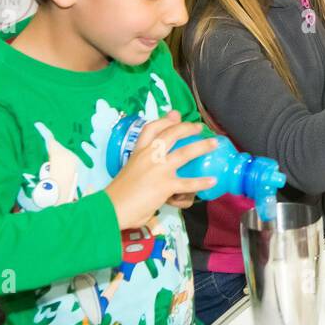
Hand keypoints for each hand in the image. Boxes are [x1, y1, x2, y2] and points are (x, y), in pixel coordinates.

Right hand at [104, 111, 217, 229]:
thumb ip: (142, 170)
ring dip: (201, 147)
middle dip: (187, 127)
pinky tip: (212, 181)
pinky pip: (188, 183)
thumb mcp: (129, 175)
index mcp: (137, 153)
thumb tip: (156, 178)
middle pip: (170, 134)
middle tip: (198, 127)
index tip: (175, 116)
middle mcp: (148, 156)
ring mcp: (158, 169)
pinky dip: (202, 182)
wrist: (110, 209)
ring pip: (184, 153)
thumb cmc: (118, 197)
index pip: (150, 129)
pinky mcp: (164, 185)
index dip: (164, 120)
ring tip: (213, 144)